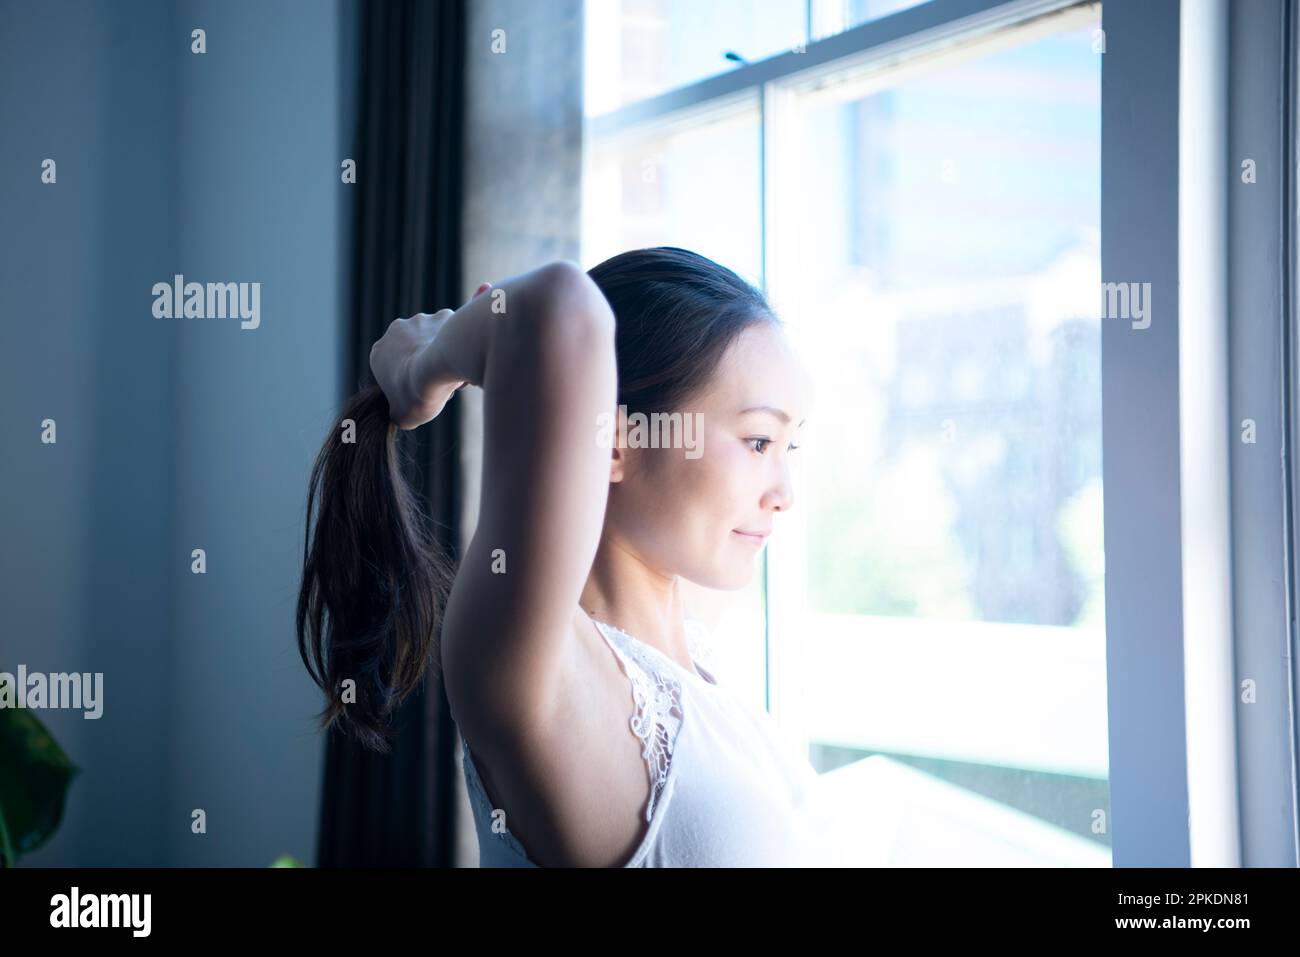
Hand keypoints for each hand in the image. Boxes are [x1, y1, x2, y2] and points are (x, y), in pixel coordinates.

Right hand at [371, 282, 490, 428]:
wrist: (430, 379)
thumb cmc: (414, 399)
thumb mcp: (401, 414)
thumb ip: (402, 409)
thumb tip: (403, 414)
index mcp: (380, 351)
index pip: (403, 366)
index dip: (418, 381)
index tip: (429, 392)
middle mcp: (399, 328)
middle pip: (424, 350)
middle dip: (435, 364)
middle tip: (447, 384)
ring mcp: (423, 320)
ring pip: (444, 338)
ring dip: (453, 352)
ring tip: (463, 373)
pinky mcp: (446, 316)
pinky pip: (464, 310)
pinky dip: (475, 303)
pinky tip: (486, 291)